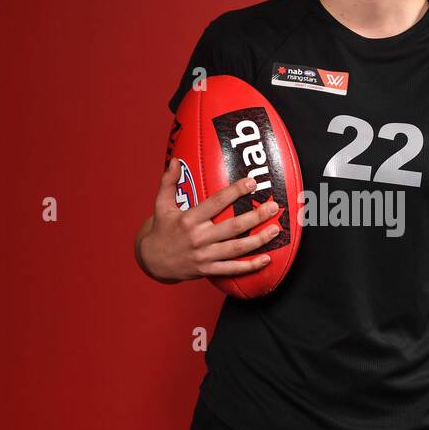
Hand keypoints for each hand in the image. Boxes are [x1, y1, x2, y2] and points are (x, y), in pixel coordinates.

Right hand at [136, 157, 280, 283]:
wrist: (152, 261)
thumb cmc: (161, 230)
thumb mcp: (160, 204)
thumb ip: (168, 181)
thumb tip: (175, 160)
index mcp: (189, 219)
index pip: (216, 203)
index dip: (235, 192)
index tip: (252, 182)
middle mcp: (199, 238)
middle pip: (233, 227)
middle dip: (256, 217)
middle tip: (274, 207)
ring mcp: (204, 256)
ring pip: (236, 249)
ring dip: (259, 240)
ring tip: (276, 229)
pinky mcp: (208, 270)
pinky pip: (232, 269)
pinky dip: (250, 266)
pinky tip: (267, 259)